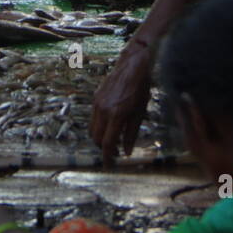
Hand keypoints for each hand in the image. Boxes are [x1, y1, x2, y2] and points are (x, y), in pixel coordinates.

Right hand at [90, 42, 151, 163]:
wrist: (132, 66)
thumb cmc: (140, 90)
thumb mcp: (139, 114)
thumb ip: (131, 134)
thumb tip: (127, 152)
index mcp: (116, 116)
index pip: (107, 143)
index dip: (107, 156)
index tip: (109, 165)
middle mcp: (103, 110)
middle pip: (96, 138)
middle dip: (103, 148)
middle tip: (114, 153)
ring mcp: (97, 103)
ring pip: (92, 128)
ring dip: (99, 138)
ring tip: (112, 140)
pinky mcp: (95, 98)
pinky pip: (93, 118)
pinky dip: (99, 126)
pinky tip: (110, 126)